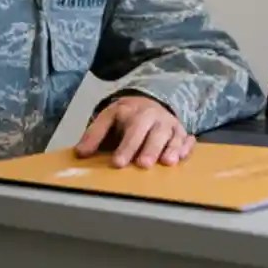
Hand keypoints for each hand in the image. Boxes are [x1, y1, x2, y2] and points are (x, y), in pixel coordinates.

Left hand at [75, 94, 195, 167]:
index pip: (130, 128)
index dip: (125, 146)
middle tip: (143, 164)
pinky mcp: (182, 132)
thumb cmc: (126, 118)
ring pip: (173, 135)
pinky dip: (187, 147)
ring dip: (171, 148)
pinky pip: (188, 139)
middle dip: (149, 148)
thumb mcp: (107, 119)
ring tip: (168, 162)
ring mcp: (170, 124)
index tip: (118, 163)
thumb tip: (80, 153)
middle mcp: (154, 117)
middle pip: (154, 131)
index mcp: (134, 113)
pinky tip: (184, 157)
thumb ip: (94, 135)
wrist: (148, 102)